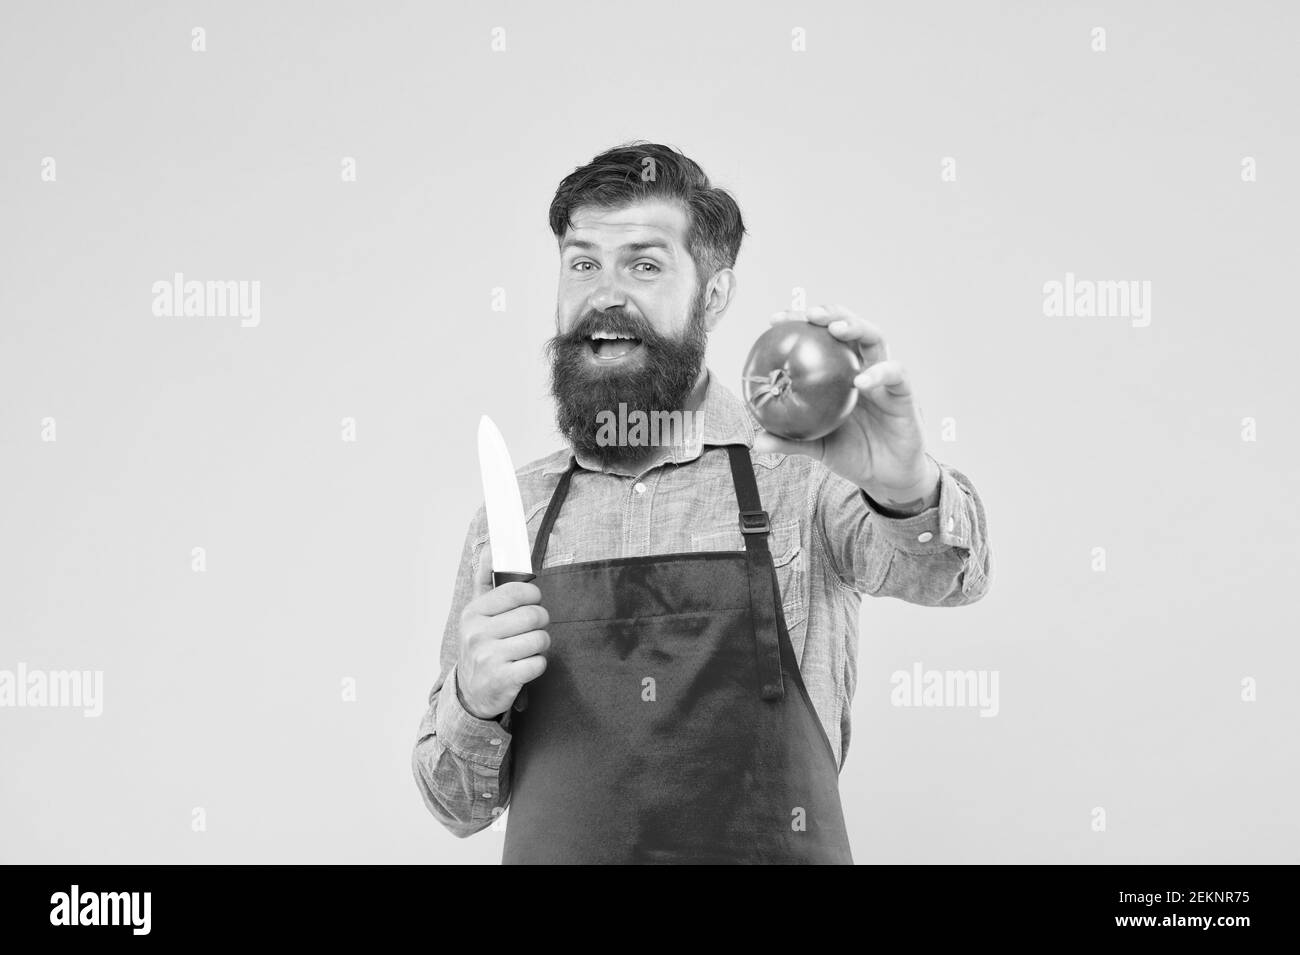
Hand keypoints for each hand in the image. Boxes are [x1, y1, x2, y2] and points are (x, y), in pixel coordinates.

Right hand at [455, 542, 550, 719]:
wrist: (471, 692)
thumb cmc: (482, 645)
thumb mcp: (477, 613)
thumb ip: (486, 579)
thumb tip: (493, 547)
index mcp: (473, 613)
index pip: (516, 591)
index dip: (533, 595)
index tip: (532, 601)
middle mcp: (478, 634)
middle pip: (533, 615)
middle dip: (540, 621)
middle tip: (533, 628)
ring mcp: (489, 658)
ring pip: (539, 639)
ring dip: (541, 644)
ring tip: (528, 647)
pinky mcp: (503, 680)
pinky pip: (539, 663)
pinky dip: (538, 664)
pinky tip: (525, 665)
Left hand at [753, 304, 937, 507]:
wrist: (884, 477)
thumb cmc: (852, 454)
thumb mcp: (817, 447)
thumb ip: (790, 441)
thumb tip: (757, 442)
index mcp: (840, 374)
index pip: (821, 338)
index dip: (800, 323)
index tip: (775, 320)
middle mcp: (862, 367)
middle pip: (850, 326)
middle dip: (830, 313)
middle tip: (809, 314)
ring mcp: (884, 378)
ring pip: (876, 338)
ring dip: (856, 326)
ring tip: (835, 329)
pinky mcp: (905, 394)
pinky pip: (896, 374)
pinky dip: (879, 373)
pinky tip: (860, 381)